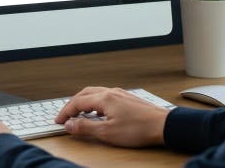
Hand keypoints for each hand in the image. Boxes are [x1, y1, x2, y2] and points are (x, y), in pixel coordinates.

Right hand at [55, 87, 169, 146]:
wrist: (165, 125)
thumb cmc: (140, 129)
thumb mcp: (108, 133)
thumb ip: (85, 128)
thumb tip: (69, 124)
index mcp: (104, 99)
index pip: (77, 102)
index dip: (65, 112)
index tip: (59, 121)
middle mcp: (111, 92)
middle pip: (84, 94)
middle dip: (72, 104)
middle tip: (65, 115)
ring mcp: (120, 94)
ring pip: (95, 93)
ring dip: (83, 101)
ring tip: (78, 112)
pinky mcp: (128, 98)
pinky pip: (105, 95)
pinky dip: (95, 101)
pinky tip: (99, 111)